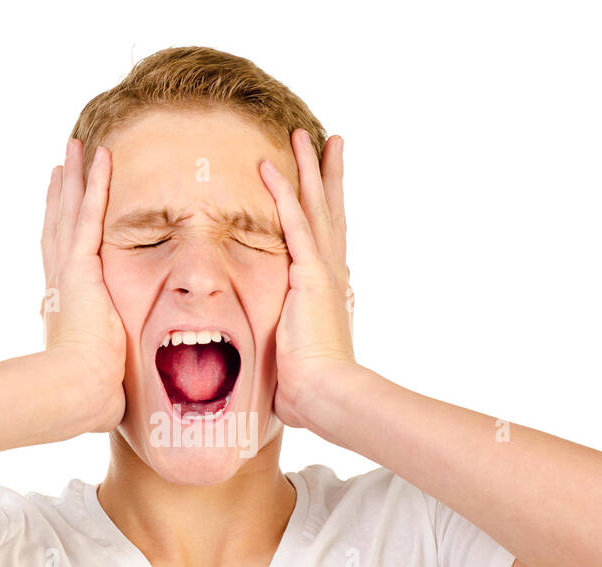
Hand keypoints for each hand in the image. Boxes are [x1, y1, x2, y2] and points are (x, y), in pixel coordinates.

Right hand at [40, 138, 126, 432]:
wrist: (74, 393)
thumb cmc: (87, 399)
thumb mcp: (99, 383)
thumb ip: (105, 382)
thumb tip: (114, 407)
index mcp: (65, 309)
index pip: (62, 263)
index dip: (60, 235)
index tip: (61, 214)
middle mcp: (60, 285)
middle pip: (58, 228)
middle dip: (61, 197)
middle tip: (62, 166)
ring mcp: (68, 272)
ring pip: (71, 214)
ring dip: (75, 179)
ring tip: (77, 149)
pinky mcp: (80, 267)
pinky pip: (91, 215)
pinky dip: (96, 185)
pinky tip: (102, 157)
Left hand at [259, 130, 356, 428]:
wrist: (327, 396)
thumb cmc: (310, 392)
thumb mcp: (297, 362)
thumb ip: (291, 351)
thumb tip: (281, 365)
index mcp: (329, 294)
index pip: (327, 241)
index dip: (327, 211)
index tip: (328, 188)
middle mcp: (332, 276)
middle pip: (330, 213)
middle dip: (329, 175)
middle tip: (329, 142)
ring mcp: (323, 272)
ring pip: (315, 207)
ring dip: (307, 169)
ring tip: (301, 135)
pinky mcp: (309, 274)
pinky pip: (292, 223)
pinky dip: (282, 193)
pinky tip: (269, 165)